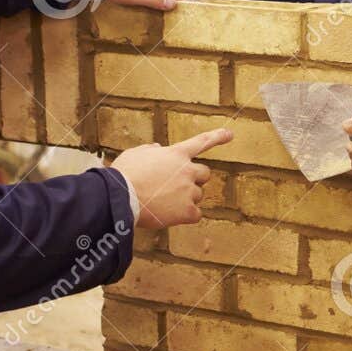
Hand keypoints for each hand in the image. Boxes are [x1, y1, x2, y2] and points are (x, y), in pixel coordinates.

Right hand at [111, 128, 232, 227]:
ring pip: (197, 195)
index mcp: (176, 154)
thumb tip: (158, 149)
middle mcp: (187, 170)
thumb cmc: (124, 175)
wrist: (121, 198)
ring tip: (163, 202)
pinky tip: (169, 215)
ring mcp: (189, 190)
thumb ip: (150, 151)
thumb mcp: (134, 154)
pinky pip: (195, 214)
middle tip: (177, 187)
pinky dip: (185, 216)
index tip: (230, 134)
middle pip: (205, 174)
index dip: (217, 137)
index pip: (201, 142)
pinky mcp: (188, 210)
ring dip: (186, 198)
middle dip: (194, 179)